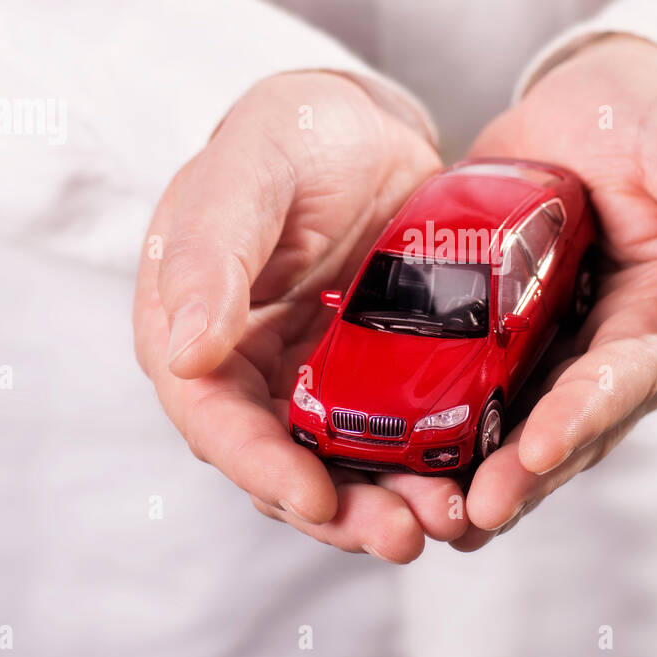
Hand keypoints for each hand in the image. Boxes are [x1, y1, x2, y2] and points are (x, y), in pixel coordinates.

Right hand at [133, 71, 463, 561]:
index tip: (316, 501)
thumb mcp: (248, 169)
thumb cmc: (290, 131)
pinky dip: (425, 464)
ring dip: (388, 501)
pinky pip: (393, 434)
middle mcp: (247, 370)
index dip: (260, 467)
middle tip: (406, 535)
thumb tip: (184, 353)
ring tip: (449, 519)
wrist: (360, 122)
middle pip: (281, 464)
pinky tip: (471, 477)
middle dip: (340, 511)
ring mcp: (311, 379)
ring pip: (340, 464)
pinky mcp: (371, 375)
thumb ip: (211, 251)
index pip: (212, 419)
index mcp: (192, 330)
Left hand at [453, 35, 656, 549]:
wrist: (589, 106)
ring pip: (526, 432)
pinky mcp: (511, 343)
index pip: (627, 376)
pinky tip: (407, 472)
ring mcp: (562, 355)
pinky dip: (452, 439)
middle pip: (573, 427)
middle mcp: (619, 352)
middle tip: (475, 515)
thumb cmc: (649, 118)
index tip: (536, 450)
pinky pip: (484, 400)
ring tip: (437, 520)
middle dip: (526, 474)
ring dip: (486, 477)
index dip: (583, 415)